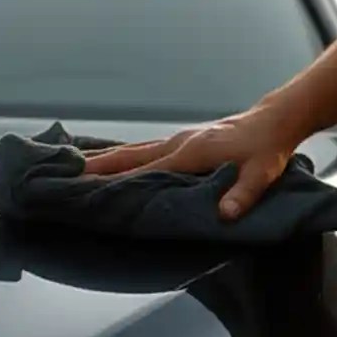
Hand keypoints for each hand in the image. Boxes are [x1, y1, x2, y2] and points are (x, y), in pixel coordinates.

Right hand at [82, 103, 299, 220]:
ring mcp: (176, 140)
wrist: (272, 122)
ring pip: (130, 150)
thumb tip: (226, 215)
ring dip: (101, 158)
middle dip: (95, 166)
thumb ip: (244, 194)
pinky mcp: (179, 141)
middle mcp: (177, 143)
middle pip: (128, 156)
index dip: (117, 180)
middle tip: (64, 175)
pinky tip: (104, 160)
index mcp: (191, 152)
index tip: (88, 188)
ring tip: (71, 166)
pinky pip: (141, 148)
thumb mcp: (262, 174)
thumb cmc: (267, 151)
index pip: (146, 170)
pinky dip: (118, 154)